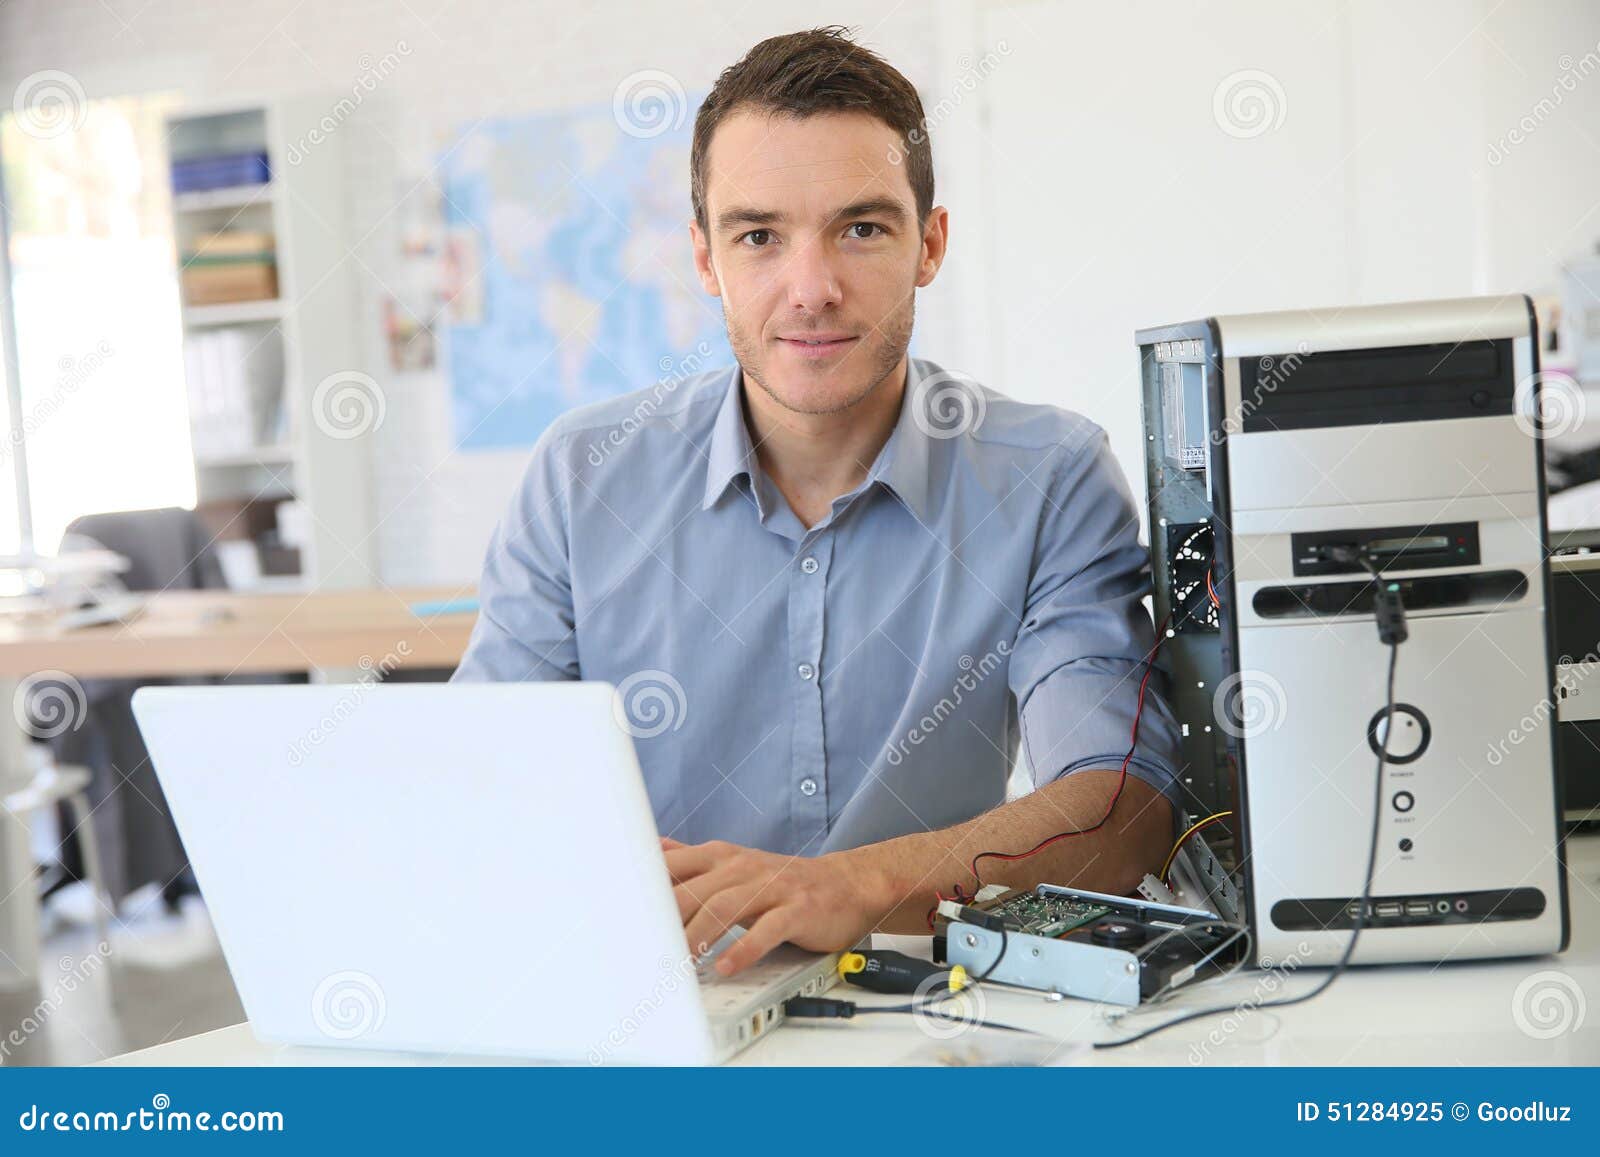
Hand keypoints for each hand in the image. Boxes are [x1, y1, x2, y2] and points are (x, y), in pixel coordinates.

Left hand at [661, 837, 893, 975]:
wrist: (847, 884)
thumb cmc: (783, 881)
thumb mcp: (734, 863)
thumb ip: (691, 859)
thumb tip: (651, 849)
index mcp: (722, 856)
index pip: (674, 868)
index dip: (645, 891)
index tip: (620, 916)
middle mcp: (744, 867)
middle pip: (694, 890)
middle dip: (666, 921)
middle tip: (644, 949)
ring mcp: (772, 887)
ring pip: (726, 907)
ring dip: (698, 935)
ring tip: (679, 961)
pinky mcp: (798, 909)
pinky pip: (767, 929)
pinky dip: (744, 948)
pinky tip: (725, 965)